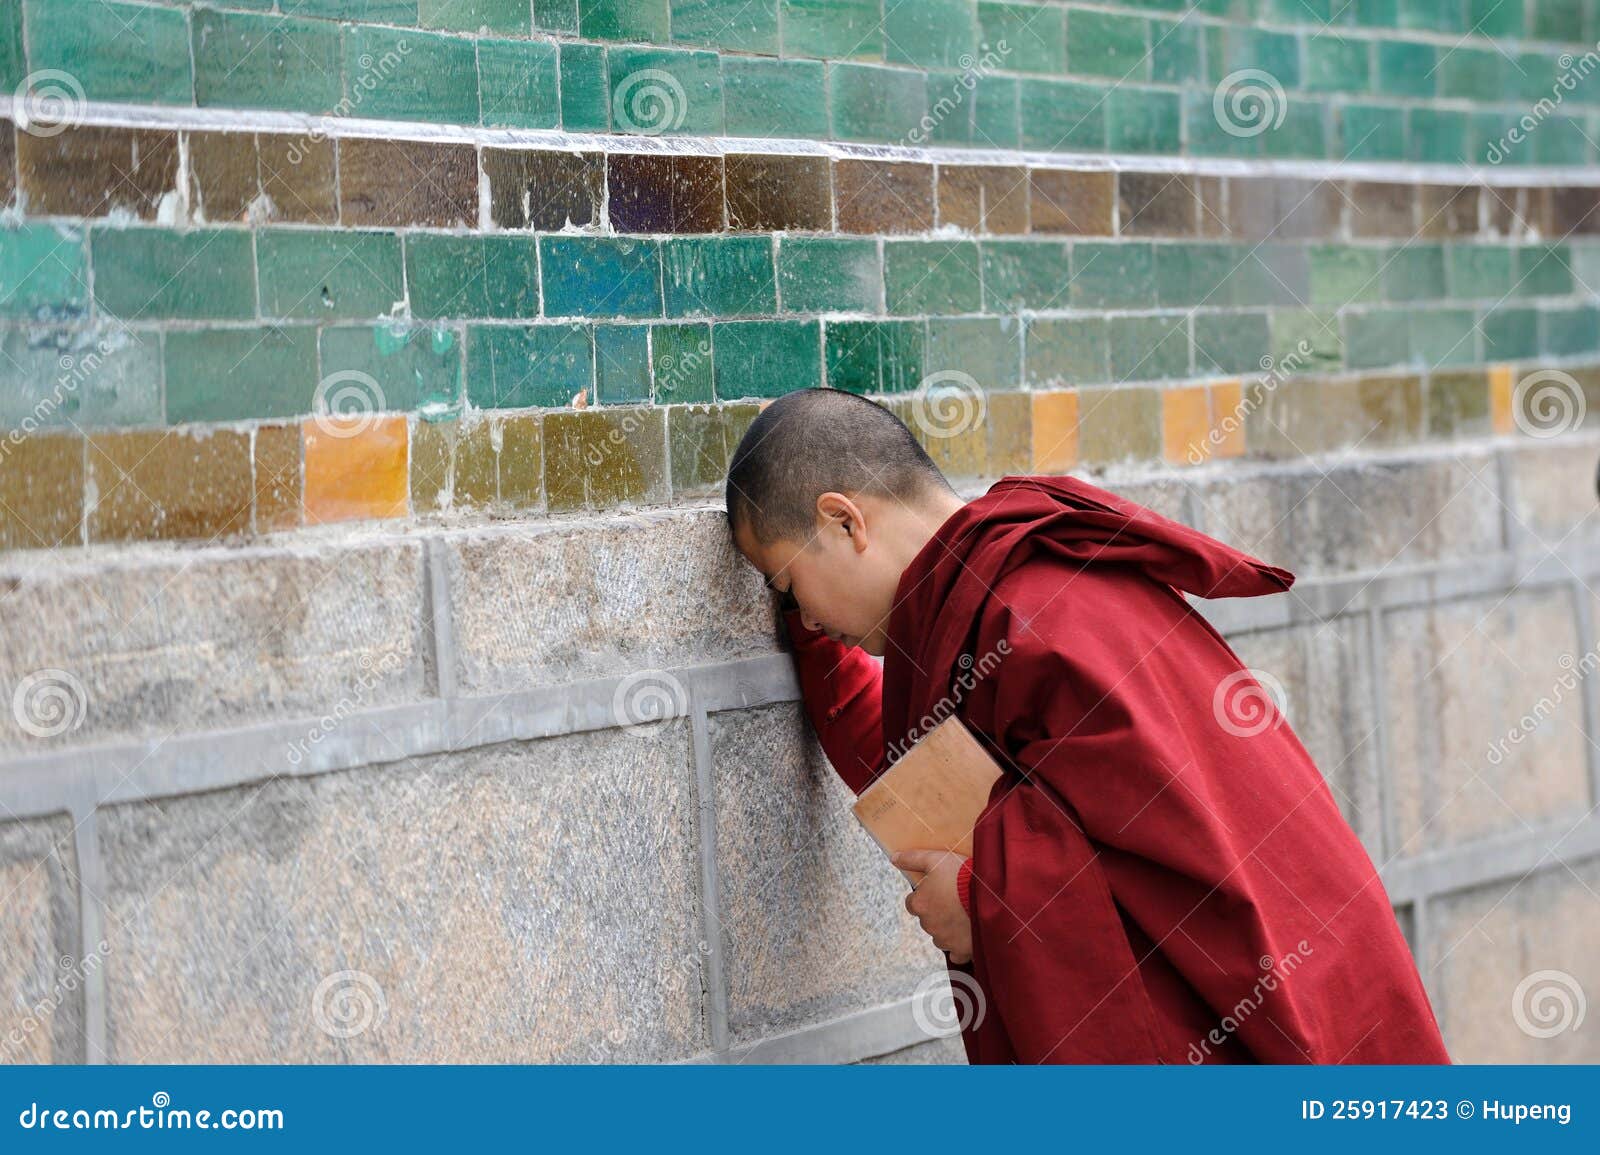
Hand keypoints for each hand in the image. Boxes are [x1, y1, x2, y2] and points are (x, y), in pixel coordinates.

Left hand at [893, 849, 972, 964]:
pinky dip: (960, 947)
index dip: (924, 897)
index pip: (912, 903)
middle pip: (927, 920)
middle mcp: (928, 924)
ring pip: (940, 937)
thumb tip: (894, 859)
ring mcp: (945, 939)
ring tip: (965, 915)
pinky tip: (969, 936)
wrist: (990, 894)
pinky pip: (956, 954)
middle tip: (954, 900)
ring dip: (948, 929)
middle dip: (937, 912)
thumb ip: (912, 859)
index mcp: (920, 904)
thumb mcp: (936, 859)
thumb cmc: (962, 875)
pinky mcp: (961, 949)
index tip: (937, 891)